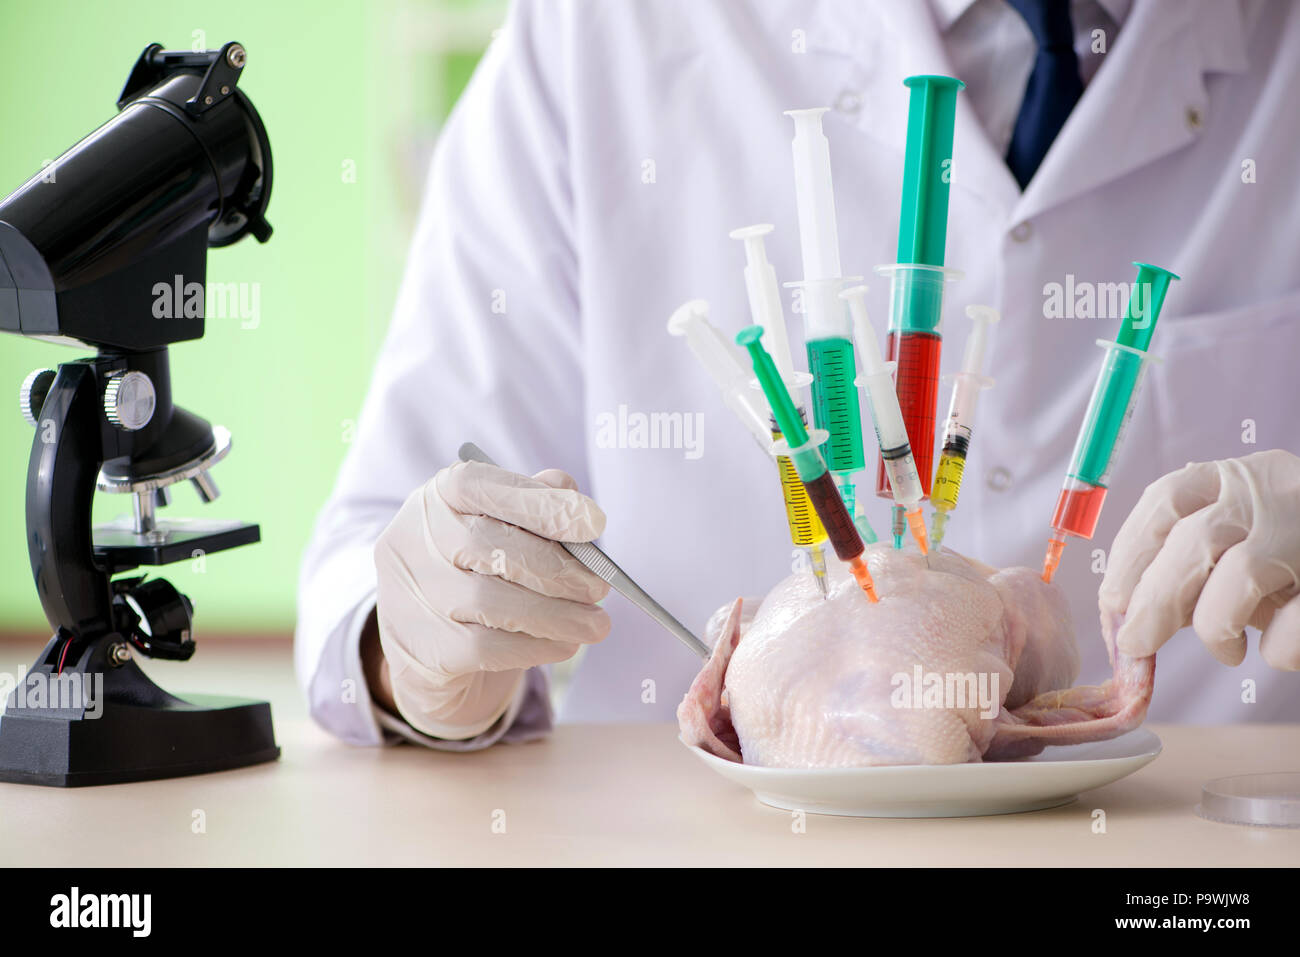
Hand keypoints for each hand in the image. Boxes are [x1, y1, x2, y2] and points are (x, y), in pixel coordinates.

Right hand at [372, 460, 610, 738]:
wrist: (433, 649)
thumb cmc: (480, 574)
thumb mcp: (501, 530)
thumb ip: (534, 507)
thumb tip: (572, 501)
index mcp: (435, 499)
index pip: (476, 485)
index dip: (538, 502)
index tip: (594, 523)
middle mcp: (412, 541)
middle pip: (487, 545)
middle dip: (557, 568)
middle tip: (600, 587)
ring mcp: (410, 597)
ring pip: (490, 602)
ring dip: (557, 614)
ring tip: (596, 623)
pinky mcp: (422, 650)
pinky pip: (487, 648)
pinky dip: (537, 646)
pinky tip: (565, 644)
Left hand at [1099, 449, 1299, 669]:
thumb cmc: (1284, 549)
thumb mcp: (1233, 533)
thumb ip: (1186, 559)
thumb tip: (1130, 614)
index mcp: (1233, 477)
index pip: (1165, 500)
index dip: (1130, 554)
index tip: (1113, 600)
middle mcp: (1271, 492)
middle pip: (1195, 540)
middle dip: (1155, 600)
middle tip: (1137, 642)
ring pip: (1242, 574)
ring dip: (1215, 624)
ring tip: (1224, 649)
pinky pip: (1295, 621)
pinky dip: (1277, 647)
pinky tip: (1275, 650)